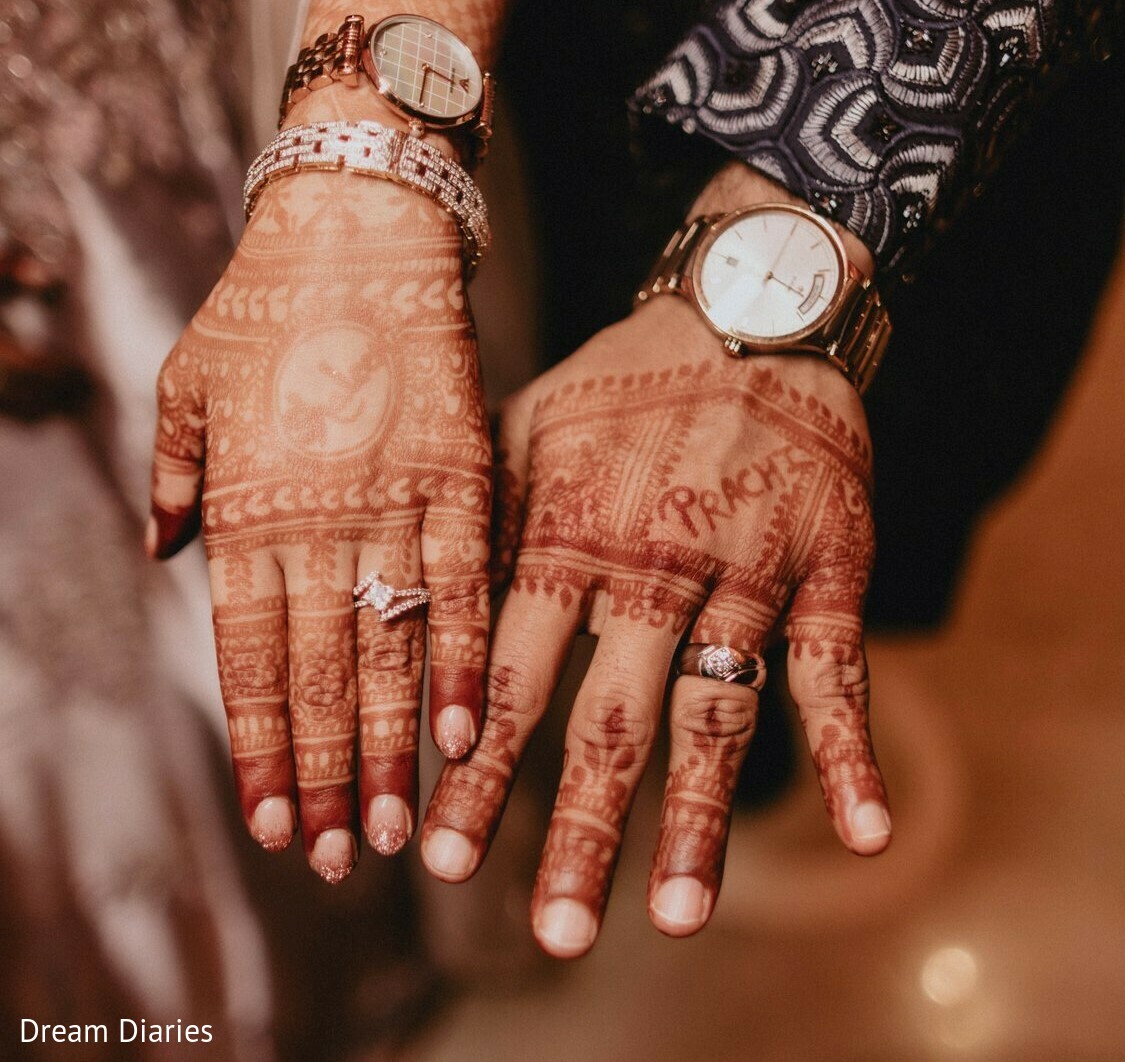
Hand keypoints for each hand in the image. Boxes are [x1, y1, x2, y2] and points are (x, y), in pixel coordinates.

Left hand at [147, 174, 489, 881]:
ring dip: (390, 746)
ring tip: (399, 828)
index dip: (263, 748)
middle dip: (327, 776)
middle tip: (341, 860)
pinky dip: (462, 660)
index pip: (249, 660)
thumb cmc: (268, 304)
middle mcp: (319, 521)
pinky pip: (462, 584)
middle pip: (318, 676)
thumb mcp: (187, 384)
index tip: (277, 823)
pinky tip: (465, 731)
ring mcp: (396, 501)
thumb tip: (163, 552)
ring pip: (388, 649)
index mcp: (247, 509)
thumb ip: (175, 478)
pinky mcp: (463, 475)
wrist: (360, 226)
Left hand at [421, 289, 890, 956]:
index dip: (477, 771)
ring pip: (717, 709)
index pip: (510, 677)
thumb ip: (474, 518)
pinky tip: (863, 831)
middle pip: (611, 718)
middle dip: (579, 831)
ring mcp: (744, 571)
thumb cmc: (621, 379)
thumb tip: (404, 605)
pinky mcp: (825, 567)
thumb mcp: (524, 427)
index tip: (443, 858)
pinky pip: (838, 669)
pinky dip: (852, 751)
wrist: (746, 307)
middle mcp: (650, 564)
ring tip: (677, 915)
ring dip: (700, 818)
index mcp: (567, 534)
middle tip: (555, 934)